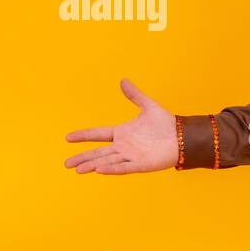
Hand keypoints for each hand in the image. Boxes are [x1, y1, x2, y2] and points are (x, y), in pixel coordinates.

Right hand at [64, 79, 179, 174]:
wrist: (183, 136)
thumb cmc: (166, 123)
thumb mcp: (148, 106)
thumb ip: (135, 95)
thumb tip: (123, 80)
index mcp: (122, 133)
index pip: (98, 134)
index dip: (83, 136)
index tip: (68, 138)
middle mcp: (124, 146)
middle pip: (98, 153)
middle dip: (83, 158)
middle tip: (66, 164)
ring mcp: (131, 156)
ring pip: (107, 162)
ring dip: (93, 165)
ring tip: (78, 170)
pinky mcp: (142, 165)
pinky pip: (124, 168)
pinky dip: (112, 169)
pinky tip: (99, 170)